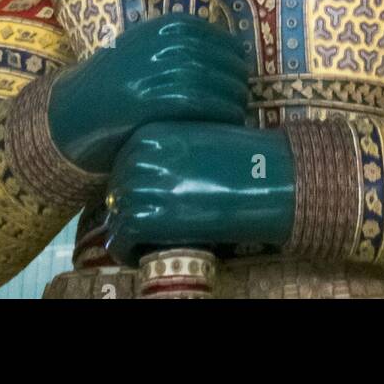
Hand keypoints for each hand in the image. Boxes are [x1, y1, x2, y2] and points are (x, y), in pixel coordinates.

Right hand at [47, 16, 249, 174]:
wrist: (75, 107)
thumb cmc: (118, 80)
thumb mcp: (146, 47)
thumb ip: (179, 45)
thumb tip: (230, 54)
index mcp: (163, 26)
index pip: (216, 36)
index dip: (234, 56)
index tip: (240, 70)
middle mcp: (161, 44)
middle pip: (218, 60)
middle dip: (237, 79)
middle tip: (243, 96)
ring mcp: (155, 71)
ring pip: (212, 82)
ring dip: (233, 99)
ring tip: (238, 112)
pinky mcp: (150, 100)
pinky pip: (197, 104)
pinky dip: (218, 113)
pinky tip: (226, 122)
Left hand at [104, 121, 294, 265]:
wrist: (267, 179)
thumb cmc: (241, 159)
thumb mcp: (198, 139)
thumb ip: (169, 152)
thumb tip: (150, 177)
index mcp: (151, 133)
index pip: (124, 163)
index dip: (136, 184)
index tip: (153, 198)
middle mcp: (138, 157)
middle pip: (117, 189)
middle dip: (131, 207)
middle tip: (155, 222)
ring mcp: (140, 186)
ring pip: (117, 215)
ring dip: (131, 229)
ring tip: (154, 238)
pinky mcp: (145, 218)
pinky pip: (122, 240)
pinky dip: (130, 250)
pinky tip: (149, 250)